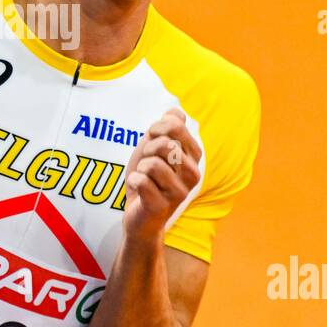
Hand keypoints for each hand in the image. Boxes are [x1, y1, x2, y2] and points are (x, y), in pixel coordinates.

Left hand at [123, 108, 202, 242]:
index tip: (152, 136)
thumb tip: (175, 111)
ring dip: (141, 168)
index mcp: (193, 157)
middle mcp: (192, 174)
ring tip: (145, 177)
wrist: (138, 214)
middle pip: (166, 144)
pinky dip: (134, 181)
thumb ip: (165, 128)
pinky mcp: (162, 207)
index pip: (177, 126)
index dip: (158, 126)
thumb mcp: (154, 148)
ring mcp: (179, 192)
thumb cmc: (148, 178)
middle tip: (147, 162)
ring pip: (152, 164)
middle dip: (148, 149)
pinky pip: (141, 181)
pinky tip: (139, 190)